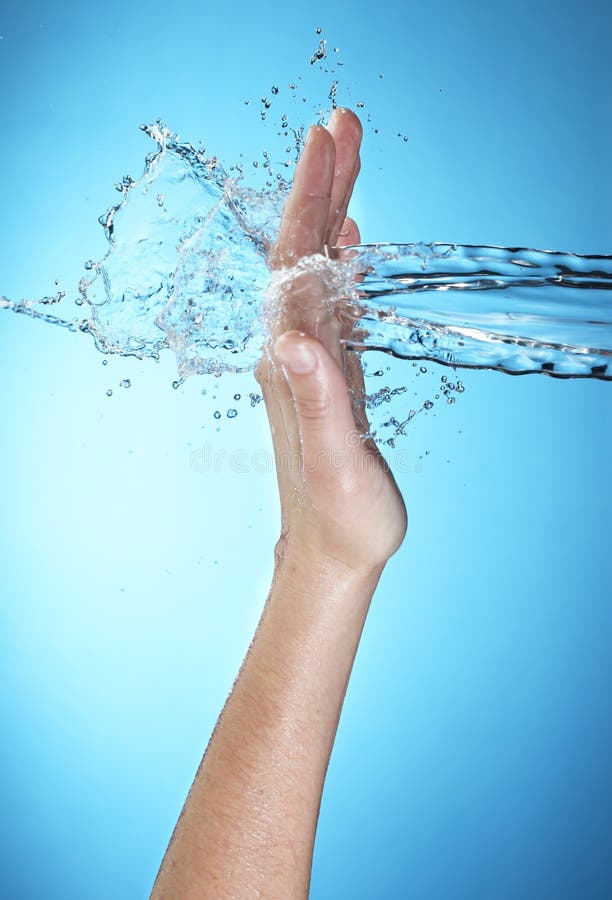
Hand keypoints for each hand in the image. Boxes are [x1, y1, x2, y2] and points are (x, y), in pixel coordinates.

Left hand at [257, 109, 406, 575]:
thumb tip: (294, 337)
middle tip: (343, 124)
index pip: (297, 260)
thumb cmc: (339, 517)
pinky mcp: (331, 375)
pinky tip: (349, 241)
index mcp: (292, 359)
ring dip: (332, 212)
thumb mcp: (335, 461)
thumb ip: (320, 398)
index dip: (314, 197)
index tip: (329, 138)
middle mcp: (294, 351)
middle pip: (303, 252)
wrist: (330, 552)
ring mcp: (311, 360)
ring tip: (348, 161)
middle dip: (322, 185)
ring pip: (319, 269)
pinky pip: (334, 302)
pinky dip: (342, 261)